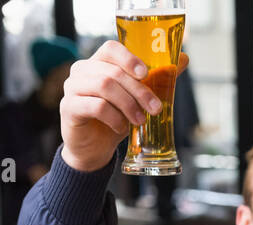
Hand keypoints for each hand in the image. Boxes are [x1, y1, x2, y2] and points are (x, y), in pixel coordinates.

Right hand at [60, 41, 189, 172]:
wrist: (94, 147)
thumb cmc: (116, 118)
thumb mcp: (139, 99)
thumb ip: (158, 79)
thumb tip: (184, 58)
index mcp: (98, 63)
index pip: (111, 48)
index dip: (129, 58)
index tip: (146, 74)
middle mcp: (82, 70)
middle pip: (113, 71)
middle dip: (139, 91)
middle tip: (156, 109)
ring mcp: (72, 88)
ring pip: (104, 86)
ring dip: (128, 104)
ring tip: (140, 121)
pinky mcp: (68, 107)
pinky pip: (95, 106)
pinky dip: (114, 117)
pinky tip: (121, 127)